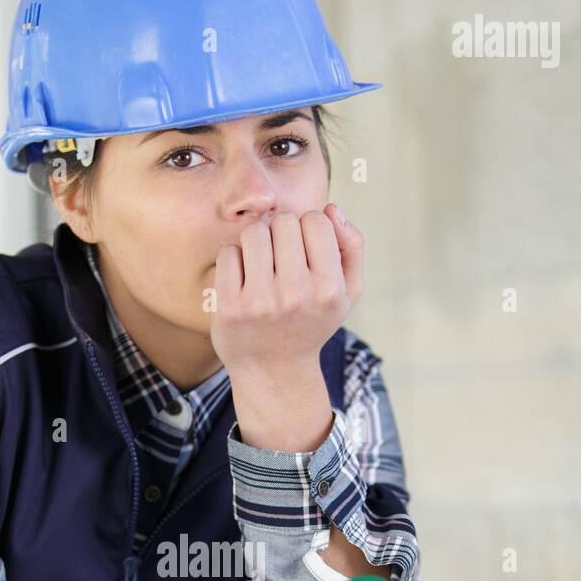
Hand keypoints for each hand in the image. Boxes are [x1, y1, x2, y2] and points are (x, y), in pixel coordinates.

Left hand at [210, 204, 364, 379]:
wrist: (273, 371)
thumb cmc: (312, 322)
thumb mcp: (347, 293)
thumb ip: (352, 247)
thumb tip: (330, 209)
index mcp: (328, 289)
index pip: (316, 220)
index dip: (309, 229)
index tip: (305, 251)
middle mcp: (296, 295)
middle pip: (284, 222)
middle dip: (282, 234)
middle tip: (281, 260)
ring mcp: (260, 302)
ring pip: (254, 232)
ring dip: (257, 242)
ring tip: (262, 266)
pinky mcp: (230, 306)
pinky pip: (229, 253)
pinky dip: (234, 260)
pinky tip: (243, 280)